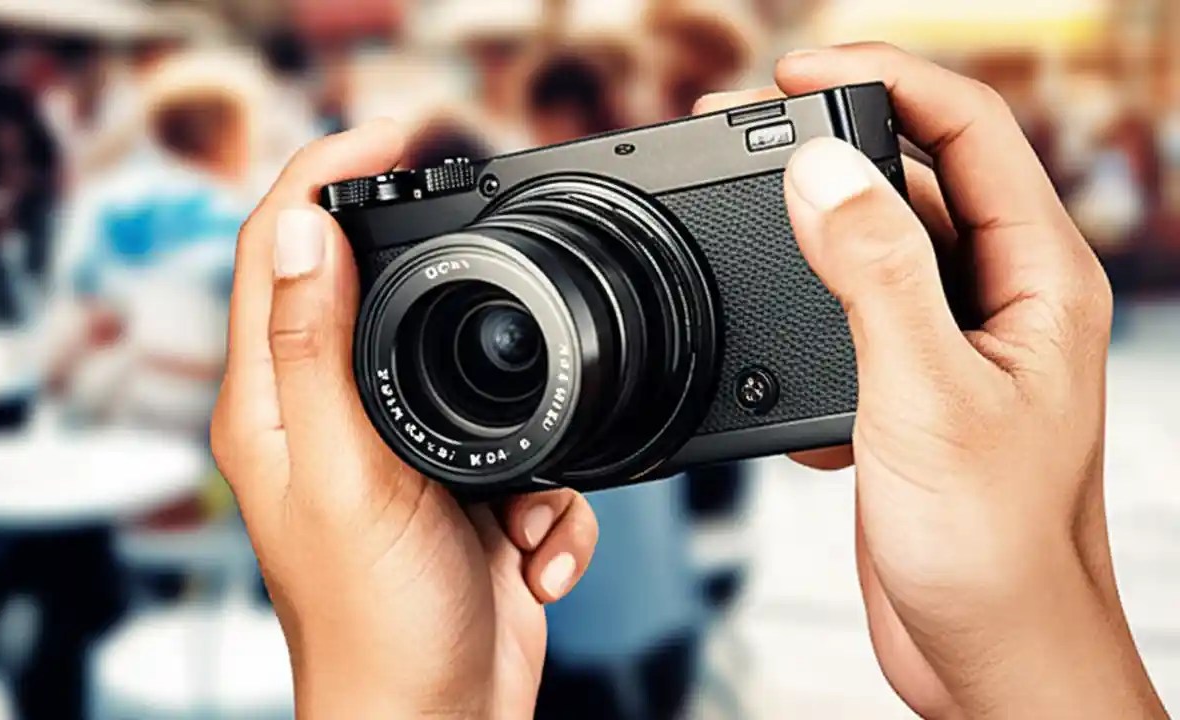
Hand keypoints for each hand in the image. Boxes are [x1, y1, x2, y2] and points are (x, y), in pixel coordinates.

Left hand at [211, 120, 599, 718]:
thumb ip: (316, 353)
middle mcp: (331, 421)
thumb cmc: (377, 629)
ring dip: (527, 437)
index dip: (323, 176)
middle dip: (449, 292)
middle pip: (377, 295)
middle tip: (500, 286)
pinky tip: (533, 554)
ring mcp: (404, 455)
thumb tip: (295, 232)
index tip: (389, 133)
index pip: (276, 255)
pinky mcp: (467, 491)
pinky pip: (527, 452)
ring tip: (519, 515)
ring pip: (474, 374)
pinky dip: (551, 499)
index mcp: (275, 407)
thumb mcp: (344, 476)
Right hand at [700, 44, 1165, 717]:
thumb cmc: (994, 544)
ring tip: (752, 227)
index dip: (884, 76)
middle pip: (920, 174)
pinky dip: (807, 316)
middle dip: (835, 142)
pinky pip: (852, 317)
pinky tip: (780, 356)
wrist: (988, 647)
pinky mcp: (913, 388)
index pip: (970, 127)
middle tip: (749, 129)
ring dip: (816, 230)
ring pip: (879, 248)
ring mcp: (958, 342)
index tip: (793, 69)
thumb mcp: (924, 392)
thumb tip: (821, 168)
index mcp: (1038, 277)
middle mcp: (1003, 298)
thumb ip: (874, 274)